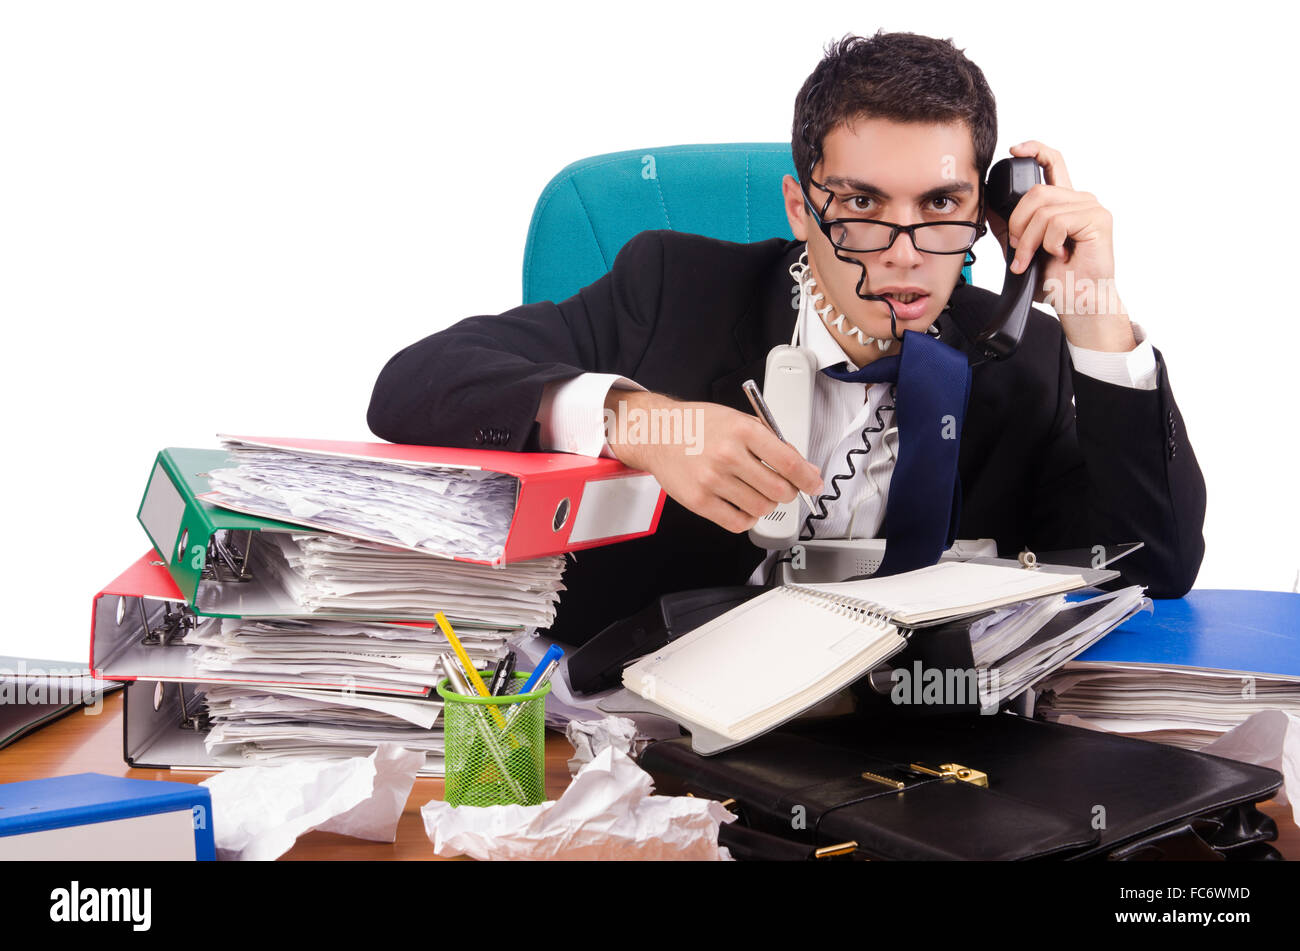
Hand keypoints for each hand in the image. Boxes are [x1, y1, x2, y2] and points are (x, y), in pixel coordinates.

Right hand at [603, 390, 822, 533]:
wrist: (658, 433)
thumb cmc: (699, 425)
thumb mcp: (739, 420)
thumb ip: (771, 442)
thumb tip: (803, 468)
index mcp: (743, 431)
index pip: (789, 463)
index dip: (809, 479)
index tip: (815, 485)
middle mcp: (728, 455)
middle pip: (779, 491)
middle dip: (788, 493)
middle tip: (783, 487)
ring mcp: (712, 480)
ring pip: (761, 509)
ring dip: (767, 504)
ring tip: (757, 492)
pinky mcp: (699, 501)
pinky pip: (738, 522)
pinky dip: (748, 518)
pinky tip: (743, 505)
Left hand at [987, 141, 1135, 351]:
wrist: (1076, 301)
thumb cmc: (1057, 279)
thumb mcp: (1024, 249)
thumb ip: (1010, 226)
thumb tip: (989, 207)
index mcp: (1064, 204)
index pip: (1053, 163)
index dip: (1035, 150)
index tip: (1014, 149)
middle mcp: (1080, 201)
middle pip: (1036, 191)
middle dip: (1018, 223)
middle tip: (1019, 250)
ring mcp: (1091, 208)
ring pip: (1044, 210)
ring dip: (1030, 240)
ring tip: (1034, 258)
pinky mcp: (1098, 220)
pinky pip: (1057, 223)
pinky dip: (1048, 243)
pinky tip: (1059, 255)